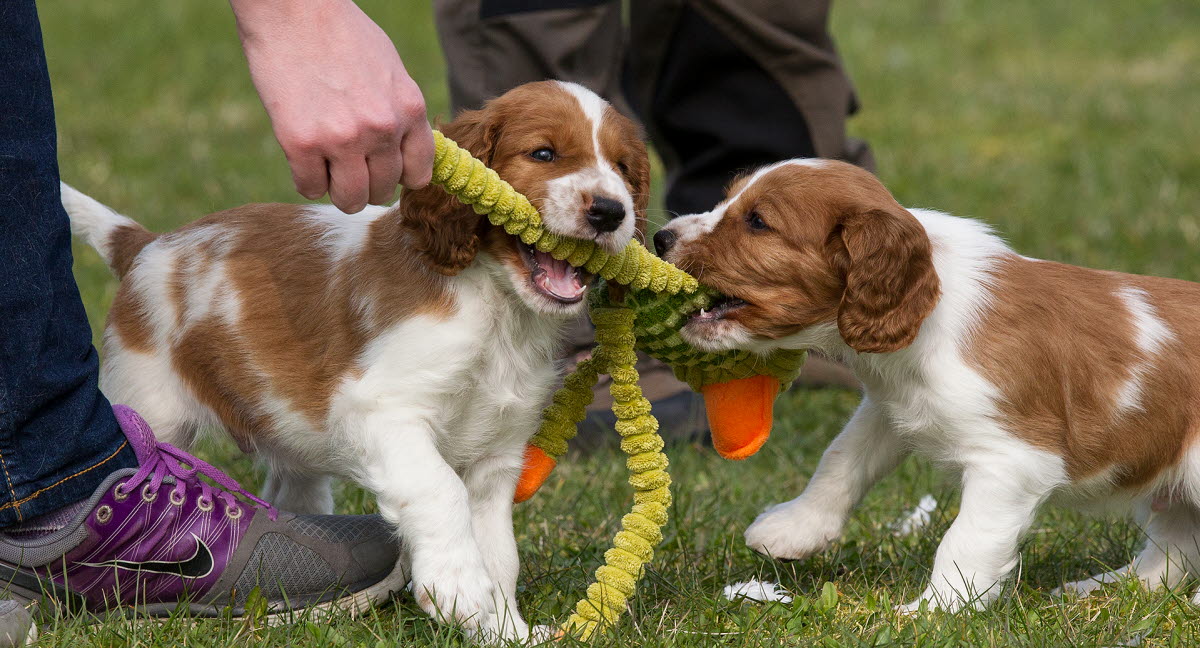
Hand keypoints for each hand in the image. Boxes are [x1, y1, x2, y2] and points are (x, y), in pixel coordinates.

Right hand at [230, 0, 433, 212]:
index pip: (418, 174)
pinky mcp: (302, 143)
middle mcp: (382, 129)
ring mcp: (343, 139)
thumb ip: (399, 111)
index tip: (382, 170)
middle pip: (383, 190)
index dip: (398, 176)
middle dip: (366, 185)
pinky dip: (306, 181)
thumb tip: (401, 150)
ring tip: (327, 172)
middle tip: (347, 169)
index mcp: (409, 110)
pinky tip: (302, 160)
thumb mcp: (391, 70)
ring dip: (338, 192)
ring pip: (350, 198)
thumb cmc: (341, 34)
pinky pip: (310, 188)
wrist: (294, 8)